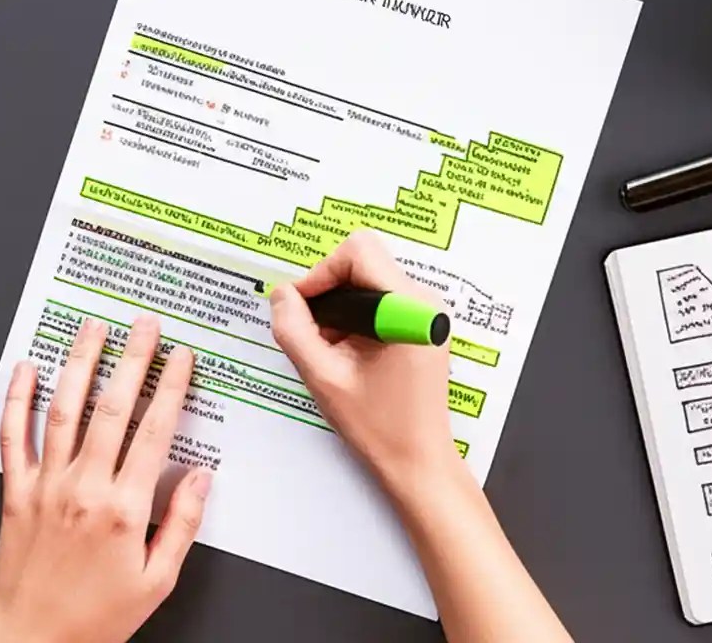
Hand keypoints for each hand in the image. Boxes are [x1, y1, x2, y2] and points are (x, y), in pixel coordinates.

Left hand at [0, 316, 210, 642]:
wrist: (30, 639)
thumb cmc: (95, 617)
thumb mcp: (157, 579)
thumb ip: (181, 524)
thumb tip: (200, 479)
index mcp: (124, 508)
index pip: (154, 431)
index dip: (170, 387)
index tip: (181, 357)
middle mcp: (83, 489)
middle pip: (112, 408)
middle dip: (132, 359)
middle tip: (144, 325)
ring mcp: (46, 487)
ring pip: (64, 411)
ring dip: (79, 364)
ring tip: (92, 328)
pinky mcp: (16, 494)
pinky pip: (15, 438)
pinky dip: (18, 400)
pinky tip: (26, 370)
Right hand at [269, 230, 456, 491]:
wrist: (418, 459)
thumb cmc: (378, 426)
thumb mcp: (324, 377)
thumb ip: (295, 330)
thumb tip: (282, 294)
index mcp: (409, 307)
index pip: (359, 251)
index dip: (321, 273)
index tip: (301, 308)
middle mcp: (426, 301)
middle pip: (364, 262)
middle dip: (329, 292)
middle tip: (312, 334)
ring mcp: (428, 313)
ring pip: (371, 281)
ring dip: (341, 307)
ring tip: (329, 350)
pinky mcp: (423, 325)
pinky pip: (383, 300)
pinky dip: (357, 317)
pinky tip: (346, 353)